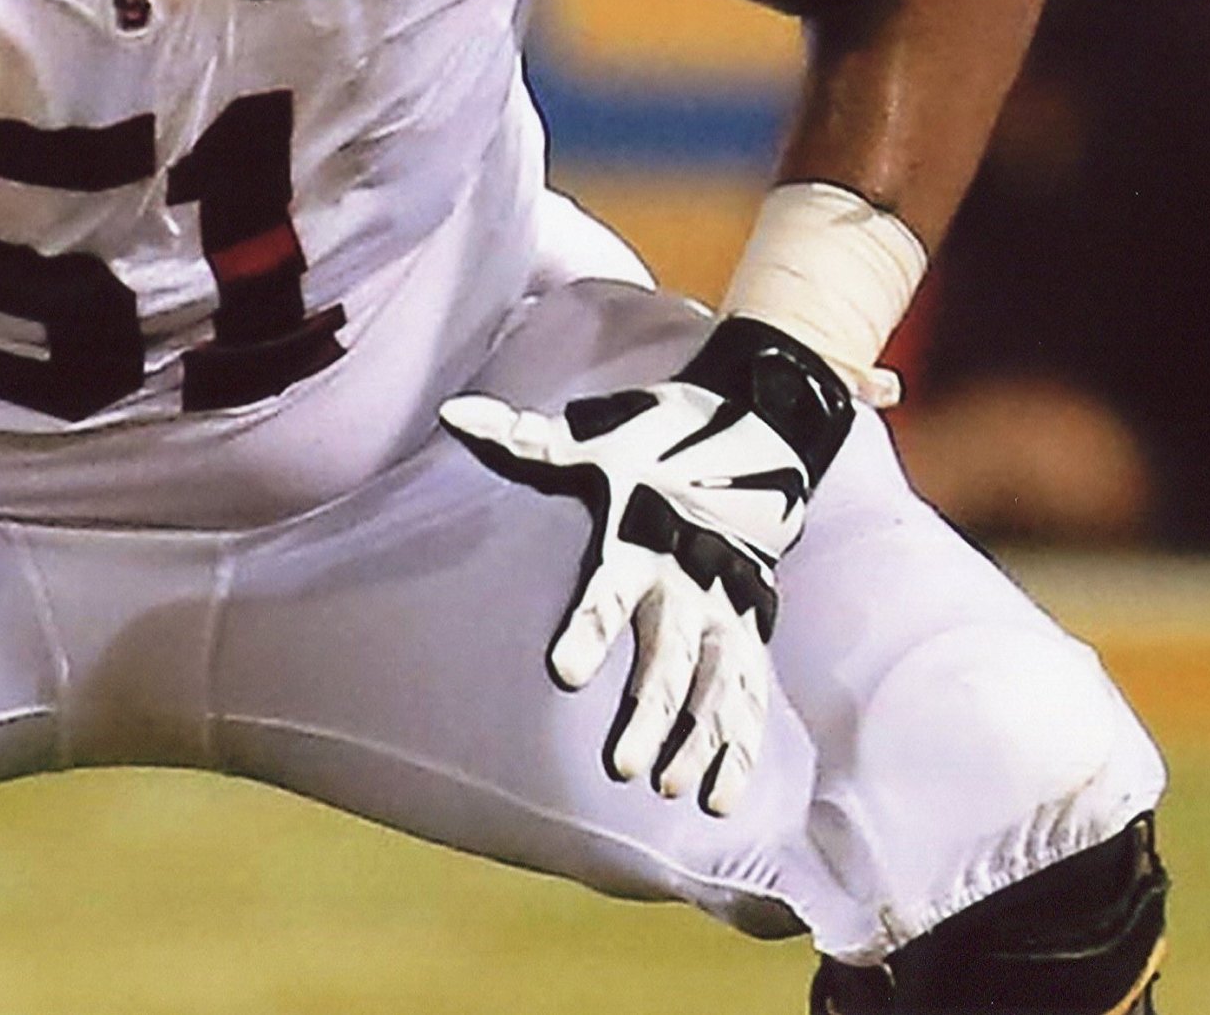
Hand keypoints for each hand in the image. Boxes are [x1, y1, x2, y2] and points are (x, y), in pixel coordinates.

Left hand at [439, 316, 851, 815]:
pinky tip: (720, 796)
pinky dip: (742, 747)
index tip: (566, 675)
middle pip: (669, 658)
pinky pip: (751, 695)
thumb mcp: (593, 440)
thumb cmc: (657, 443)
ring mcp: (727, 609)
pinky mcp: (752, 628)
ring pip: (715, 686)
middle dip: (649, 712)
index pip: (610, 592)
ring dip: (696, 739)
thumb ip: (523, 440)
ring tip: (671, 790)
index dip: (590, 631)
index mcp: (641, 541)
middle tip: (622, 765)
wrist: (756, 432)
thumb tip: (452, 413)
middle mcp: (689, 582)